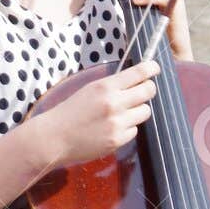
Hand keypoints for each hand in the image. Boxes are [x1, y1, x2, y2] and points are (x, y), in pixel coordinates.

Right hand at [36, 60, 161, 167]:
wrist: (54, 137)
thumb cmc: (69, 112)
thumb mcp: (89, 90)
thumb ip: (112, 86)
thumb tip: (135, 80)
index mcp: (105, 87)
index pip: (139, 73)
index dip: (151, 68)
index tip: (155, 68)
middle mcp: (114, 103)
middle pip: (148, 91)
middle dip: (148, 89)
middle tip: (144, 90)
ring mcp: (118, 123)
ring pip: (145, 111)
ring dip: (138, 110)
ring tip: (122, 113)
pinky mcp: (118, 140)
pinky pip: (134, 130)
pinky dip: (127, 128)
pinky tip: (111, 128)